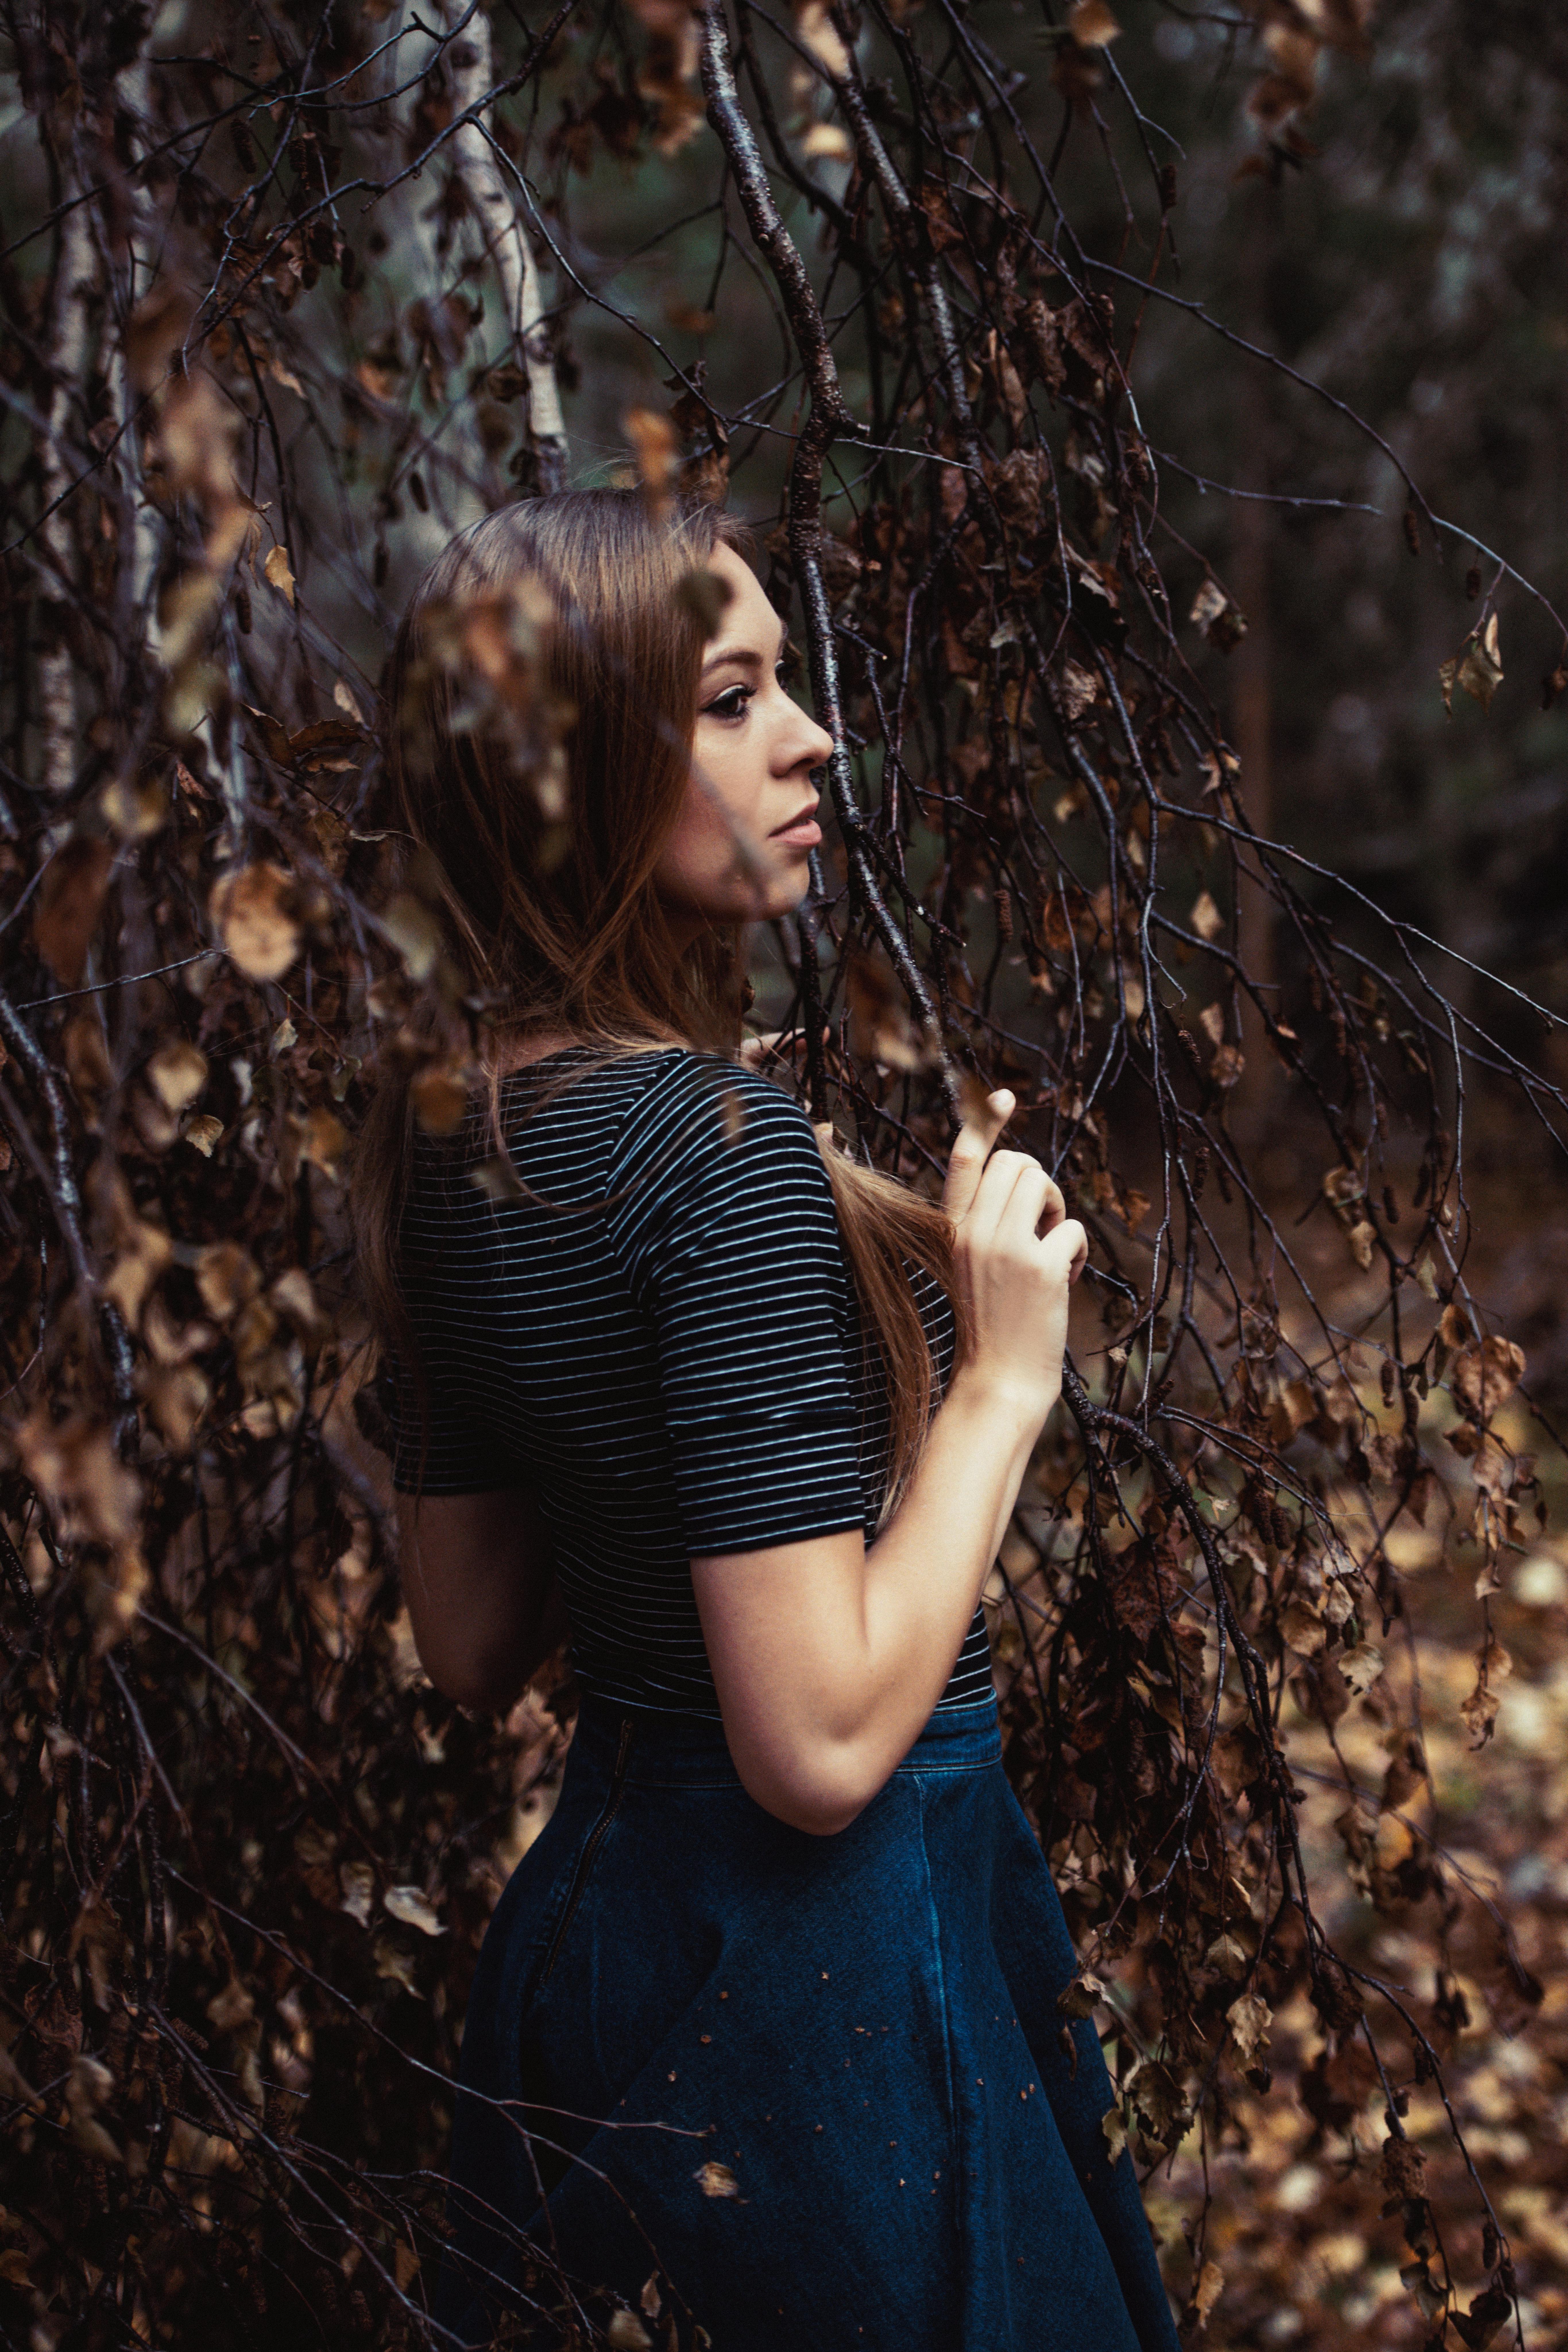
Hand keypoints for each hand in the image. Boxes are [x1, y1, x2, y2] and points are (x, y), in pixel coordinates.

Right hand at [942, 1089, 1085, 1426]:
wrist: (997, 1381)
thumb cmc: (992, 1326)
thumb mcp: (974, 1268)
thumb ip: (988, 1226)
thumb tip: (1026, 1181)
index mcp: (953, 1231)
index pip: (966, 1161)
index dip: (986, 1122)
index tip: (1003, 1096)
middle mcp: (973, 1232)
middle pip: (1017, 1162)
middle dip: (1041, 1184)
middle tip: (1044, 1225)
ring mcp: (1004, 1247)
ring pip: (1043, 1182)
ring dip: (1060, 1211)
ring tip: (1054, 1250)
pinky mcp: (1039, 1267)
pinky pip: (1073, 1227)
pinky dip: (1078, 1252)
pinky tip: (1066, 1281)